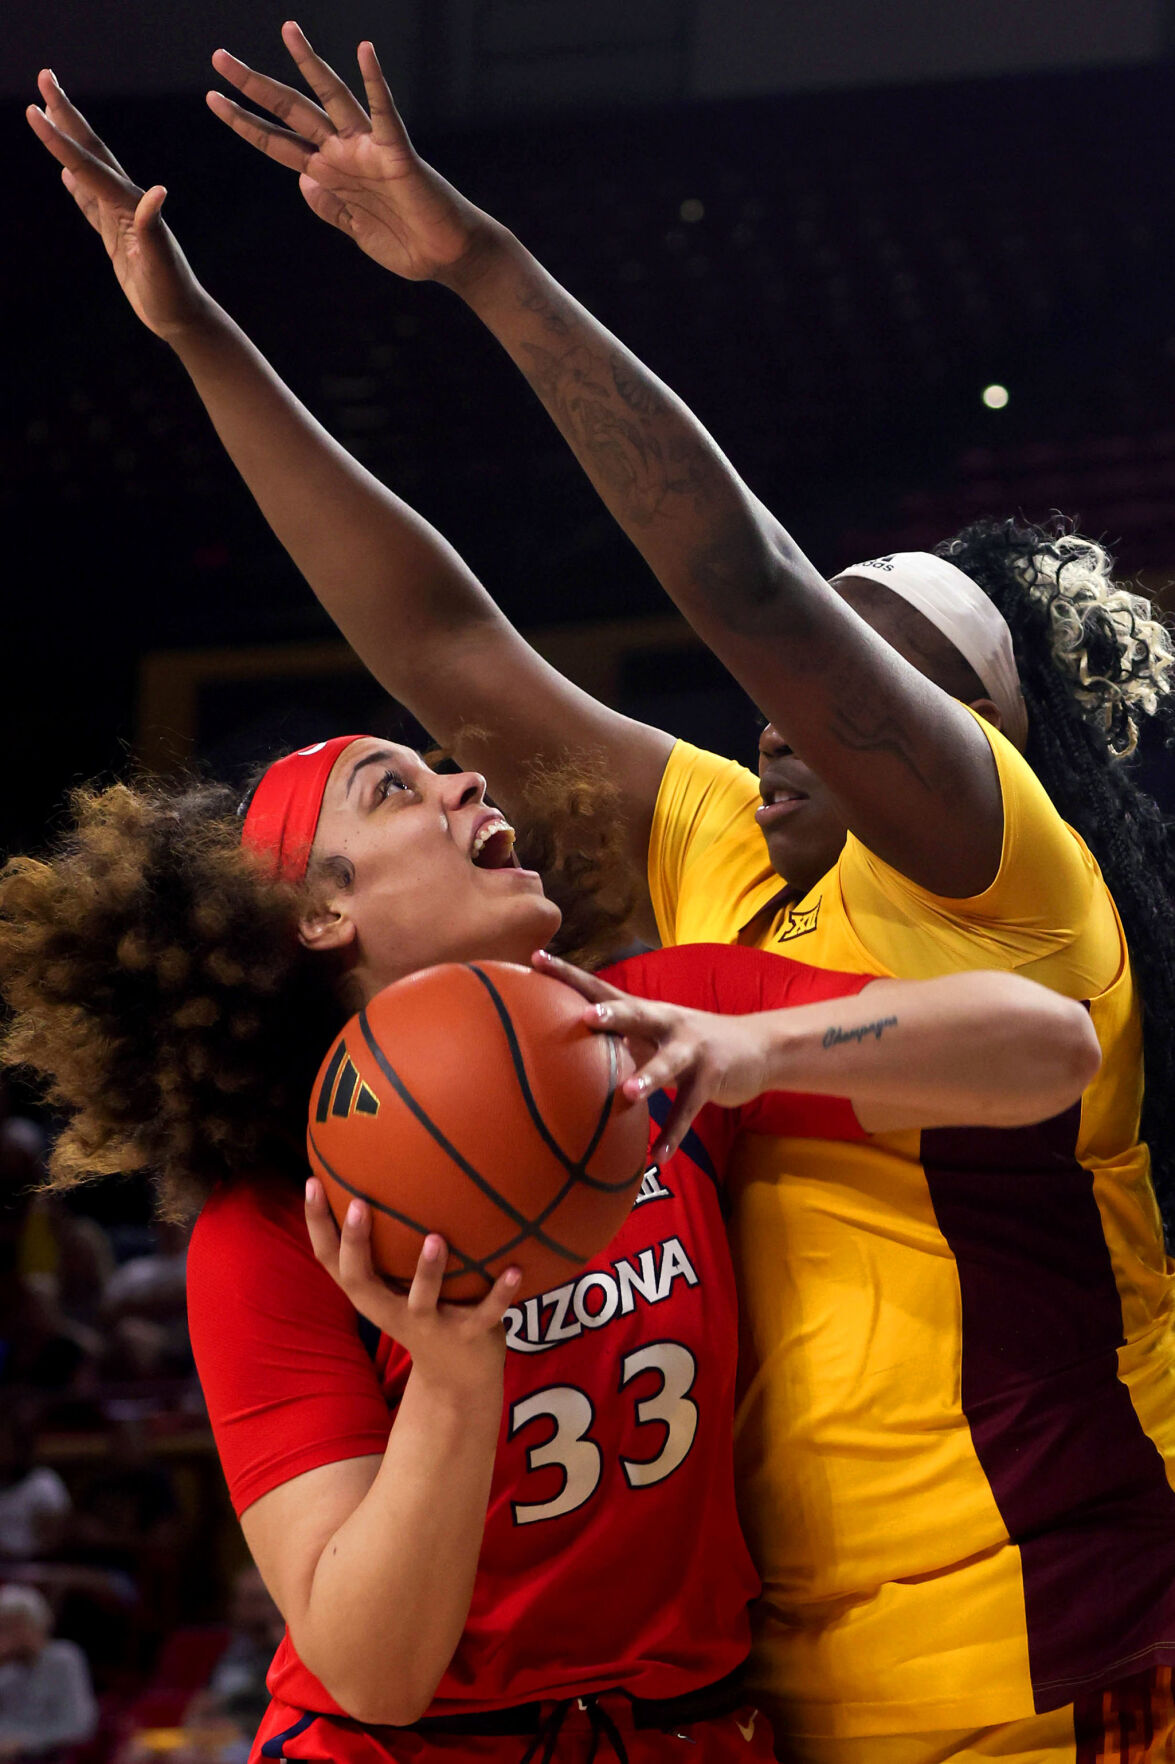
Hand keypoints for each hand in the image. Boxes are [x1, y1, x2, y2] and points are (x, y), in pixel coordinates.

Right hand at [25, 70, 209, 339]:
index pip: (88, 165)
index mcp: (130, 205)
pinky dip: (76, 184)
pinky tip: (66, 175)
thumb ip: (154, 229)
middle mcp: (126, 202)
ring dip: (67, 139)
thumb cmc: (173, 294)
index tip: (33, 109)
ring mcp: (120, 217)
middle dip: (66, 113)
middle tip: (45, 76)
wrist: (184, 316)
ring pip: (87, 168)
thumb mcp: (162, 264)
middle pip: (89, 149)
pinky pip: (90, 202)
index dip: (59, 139)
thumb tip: (157, 192)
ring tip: (48, 112)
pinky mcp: (117, 235)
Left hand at [207, 24, 494, 286]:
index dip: (244, 123)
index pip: (277, 143)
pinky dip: (376, 82)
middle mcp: (344, 153)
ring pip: (332, 99)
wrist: (447, 258)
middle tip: (218, 57)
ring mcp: (369, 150)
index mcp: (329, 173)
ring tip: (287, 30)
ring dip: (309, 65)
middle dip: (253, 86)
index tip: (213, 98)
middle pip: (291, 111)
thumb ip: (327, 207)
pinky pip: (385, 113)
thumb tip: (301, 180)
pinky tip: (365, 51)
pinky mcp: (398, 154)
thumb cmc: (407, 244)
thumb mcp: (354, 231)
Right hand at [304, 1179, 518, 1397]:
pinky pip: (485, 1314)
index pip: (330, 1259)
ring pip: (422, 1300)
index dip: (317, 1224)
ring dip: (428, 1271)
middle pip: (361, 1281)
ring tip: (436, 1238)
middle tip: (359, 1205)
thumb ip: (389, 1243)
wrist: (458, 1377)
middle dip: (357, 1244)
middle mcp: (391, 1309)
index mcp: (371, 1292)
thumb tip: (380, 1171)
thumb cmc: (424, 1309)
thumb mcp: (396, 1283)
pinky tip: (516, 1269)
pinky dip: (500, 1294)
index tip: (312, 1182)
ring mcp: (429, 1326)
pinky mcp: (466, 1336)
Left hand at [534, 948, 776, 1160]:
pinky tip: (658, 1157)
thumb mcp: (652, 1035)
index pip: (601, 988)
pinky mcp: (712, 1078)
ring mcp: (692, 1049)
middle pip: (637, 1013)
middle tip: (584, 1017)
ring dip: (650, 1078)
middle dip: (612, 1014)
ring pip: (668, 1063)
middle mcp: (667, 1023)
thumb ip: (617, 1040)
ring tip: (629, 1093)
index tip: (536, 958)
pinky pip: (688, 1109)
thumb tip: (564, 1053)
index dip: (569, 974)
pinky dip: (673, 1133)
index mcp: (645, 1011)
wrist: (758, 1047)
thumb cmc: (689, 1044)